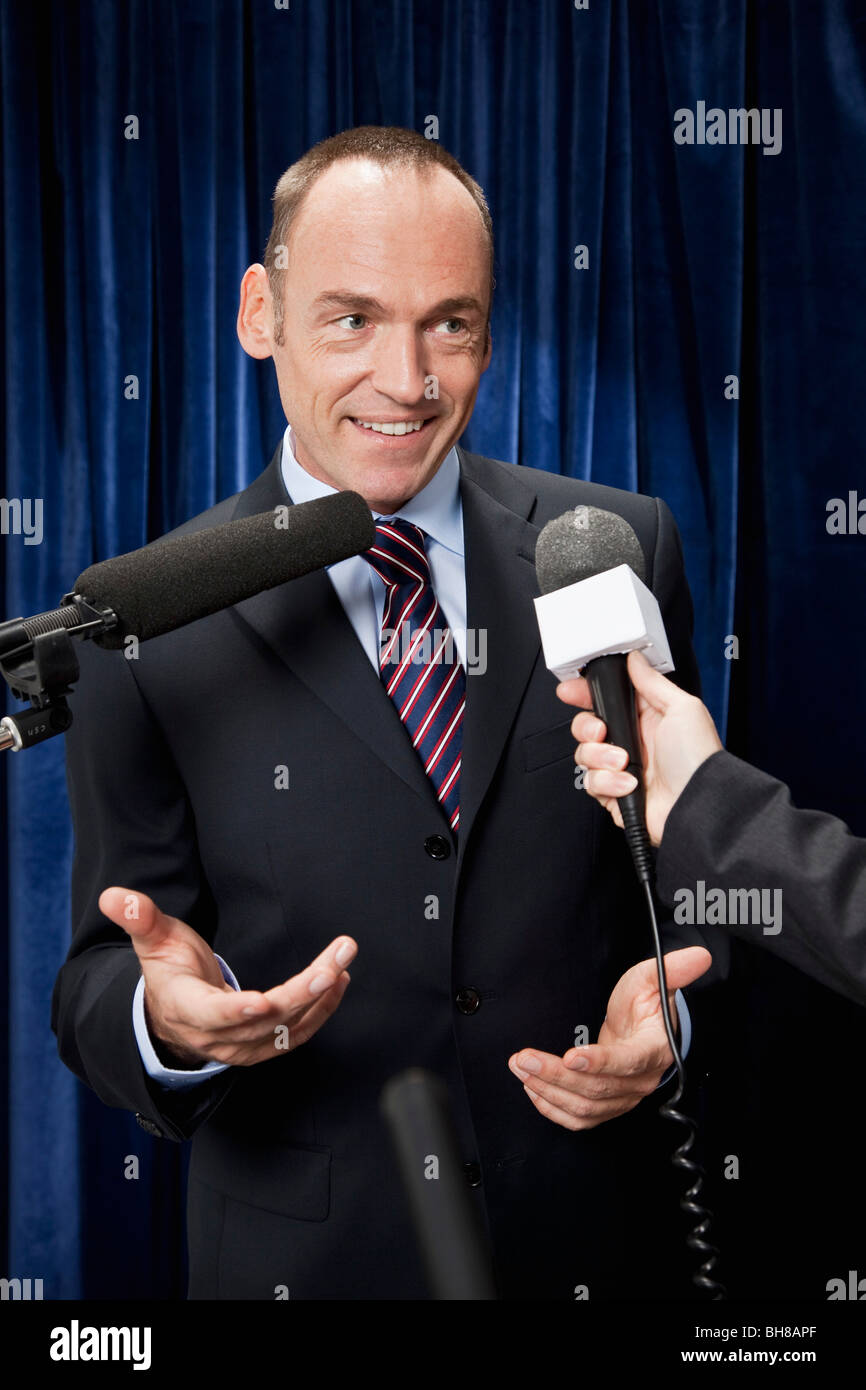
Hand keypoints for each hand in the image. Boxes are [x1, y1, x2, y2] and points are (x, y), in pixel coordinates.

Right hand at [99, 886, 356, 1067]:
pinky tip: (340, 982)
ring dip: (320, 998)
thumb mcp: (152, 941)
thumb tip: (115, 896)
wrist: (172, 1013)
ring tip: (343, 962)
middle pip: (264, 1019)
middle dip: (303, 991)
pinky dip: (322, 1011)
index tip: (264, 1000)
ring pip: (287, 1028)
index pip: (213, 1014)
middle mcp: (217, 1035)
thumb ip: (139, 918)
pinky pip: (297, 1034)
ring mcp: (242, 1045)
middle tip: (334, 964)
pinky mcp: (263, 1045)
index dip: (237, 1010)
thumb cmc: (167, 970)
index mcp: (187, 1008)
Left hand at [507, 946, 711, 1129]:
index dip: (600, 1062)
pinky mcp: (607, 1107)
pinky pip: (579, 1119)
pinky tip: (532, 1088)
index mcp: (654, 1050)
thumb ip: (672, 970)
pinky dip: (553, 1108)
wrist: (642, 1031)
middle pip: (597, 1088)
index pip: (628, 1062)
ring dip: (548, 1090)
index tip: (572, 1055)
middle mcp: (640, 1081)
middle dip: (555, 1074)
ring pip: (584, 1107)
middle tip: (524, 1058)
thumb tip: (698, 956)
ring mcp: (624, 1097)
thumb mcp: (653, 980)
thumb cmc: (645, 1006)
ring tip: (520, 1067)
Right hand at [556, 649, 722, 844]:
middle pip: (586, 726)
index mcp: (645, 719)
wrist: (695, 804)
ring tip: (624, 763)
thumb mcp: (683, 708)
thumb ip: (653, 682)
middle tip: (602, 732)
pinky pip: (591, 783)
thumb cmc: (698, 758)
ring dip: (600, 758)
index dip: (584, 694)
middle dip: (587, 727)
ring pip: (584, 755)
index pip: (606, 700)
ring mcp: (620, 769)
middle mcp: (630, 743)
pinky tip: (629, 783)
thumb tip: (635, 660)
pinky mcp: (614, 793)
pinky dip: (607, 782)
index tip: (570, 691)